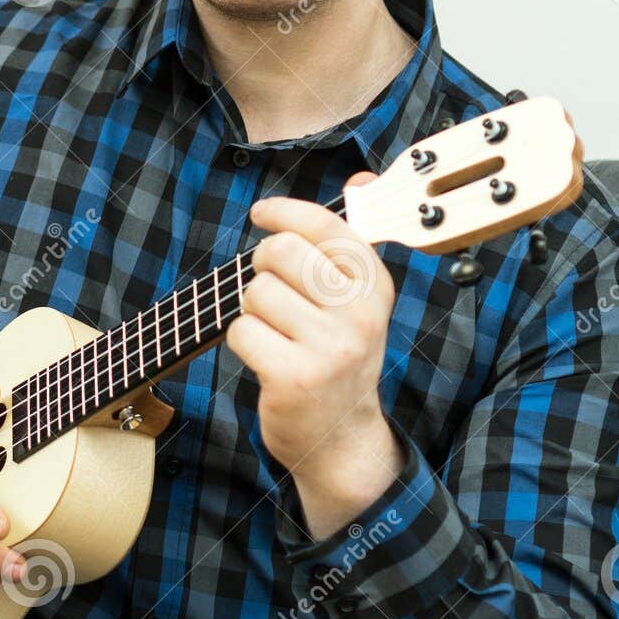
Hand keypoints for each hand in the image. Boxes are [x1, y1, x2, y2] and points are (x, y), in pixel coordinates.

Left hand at [223, 173, 404, 538]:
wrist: (341, 438)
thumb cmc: (337, 355)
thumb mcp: (357, 300)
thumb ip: (350, 244)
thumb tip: (362, 179)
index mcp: (375, 287)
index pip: (327, 226)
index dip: (285, 211)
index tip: (262, 213)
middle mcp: (360, 315)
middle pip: (280, 253)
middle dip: (262, 268)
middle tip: (273, 293)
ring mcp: (331, 348)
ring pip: (256, 293)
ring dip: (253, 311)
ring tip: (276, 334)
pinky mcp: (296, 377)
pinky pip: (242, 331)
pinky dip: (243, 342)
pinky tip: (267, 359)